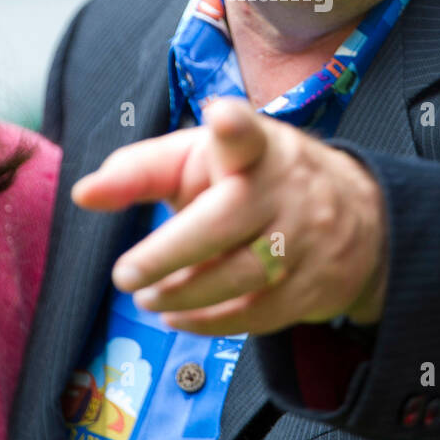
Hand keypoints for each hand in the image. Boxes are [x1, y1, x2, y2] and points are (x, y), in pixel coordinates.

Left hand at [70, 96, 388, 334]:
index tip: (220, 117)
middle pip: (228, 221)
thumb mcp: (202, 159)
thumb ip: (141, 170)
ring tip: (146, 297)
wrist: (356, 215)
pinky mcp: (313, 283)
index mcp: (256, 148)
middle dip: (171, 252)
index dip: (234, 126)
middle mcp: (285, 188)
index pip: (246, 133)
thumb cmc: (252, 179)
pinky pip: (259, 312)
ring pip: (242, 275)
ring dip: (184, 294)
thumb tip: (83, 194)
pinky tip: (178, 316)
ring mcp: (305, 238)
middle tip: (125, 275)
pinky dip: (211, 321)